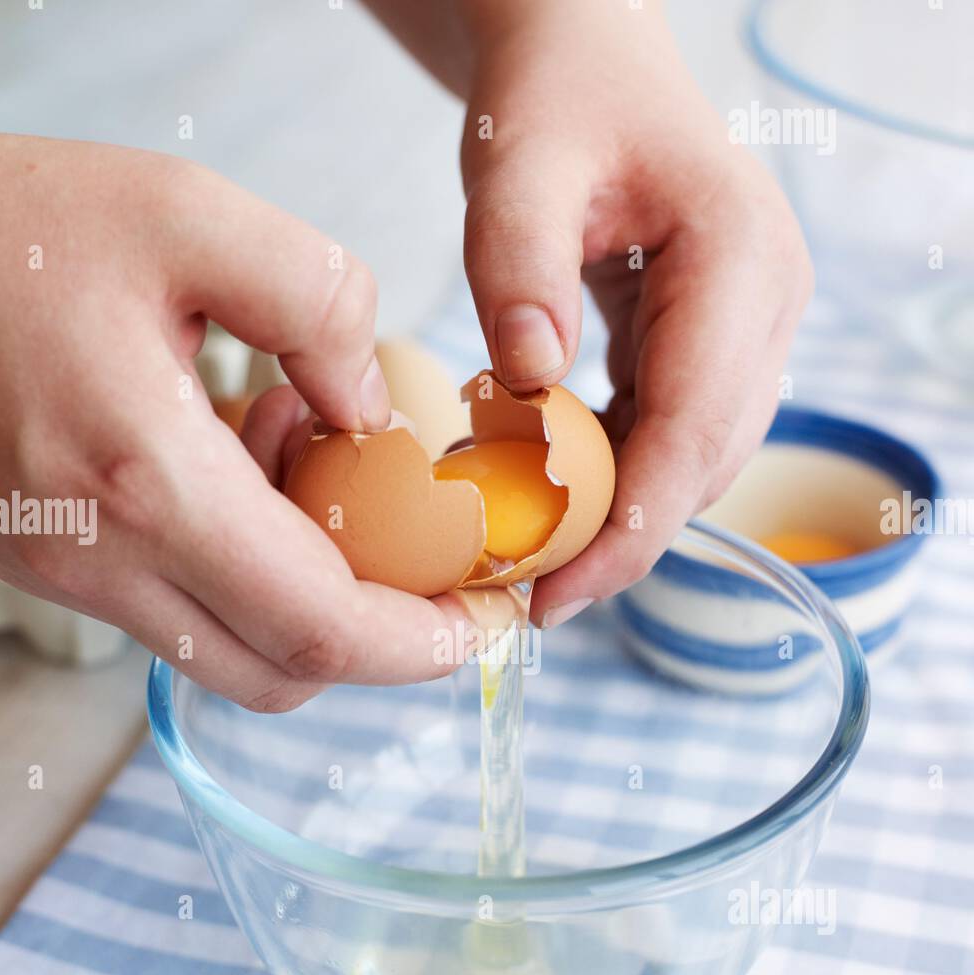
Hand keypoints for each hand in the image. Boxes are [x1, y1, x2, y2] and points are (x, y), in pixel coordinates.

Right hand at [0, 135, 470, 707]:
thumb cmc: (12, 228)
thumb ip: (316, 300)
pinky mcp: (54, 563)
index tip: (484, 621)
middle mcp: (103, 558)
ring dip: (308, 592)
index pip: (318, 627)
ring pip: (230, 651)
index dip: (420, 645)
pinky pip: (179, 609)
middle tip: (433, 560)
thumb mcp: (185, 214)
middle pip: (281, 670)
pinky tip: (239, 456)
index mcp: (148, 481)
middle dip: (381, 639)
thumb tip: (372, 412)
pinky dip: (243, 569)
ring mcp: (71, 573)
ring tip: (308, 455)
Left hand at [455, 0, 812, 625]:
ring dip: (622, 516)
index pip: (694, 428)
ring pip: (697, 461)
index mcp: (738, 257)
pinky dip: (621, 476)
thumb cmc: (557, 103)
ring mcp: (751, 327)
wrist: (588, 67)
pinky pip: (676, 435)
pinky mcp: (719, 345)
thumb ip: (518, 266)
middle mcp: (767, 302)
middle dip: (623, 540)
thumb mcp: (518, 168)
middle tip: (530, 595)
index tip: (556, 596)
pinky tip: (557, 493)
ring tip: (535, 557)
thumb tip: (529, 380)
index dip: (630, 528)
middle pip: (706, 462)